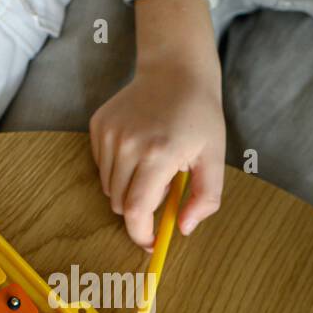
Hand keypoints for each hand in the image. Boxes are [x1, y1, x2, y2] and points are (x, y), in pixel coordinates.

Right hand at [90, 0, 225, 247]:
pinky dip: (117, 170)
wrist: (175, 70)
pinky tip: (137, 150)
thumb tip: (183, 229)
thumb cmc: (200, 116)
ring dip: (128, 189)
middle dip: (138, 210)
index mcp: (159, 154)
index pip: (135, 211)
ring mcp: (109, 133)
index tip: (150, 242)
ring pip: (108, 187)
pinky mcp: (98, 126)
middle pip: (119, 203)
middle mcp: (128, 144)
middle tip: (162, 190)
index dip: (140, 234)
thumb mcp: (214, 157)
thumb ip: (205, 198)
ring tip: (152, 167)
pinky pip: (102, 166)